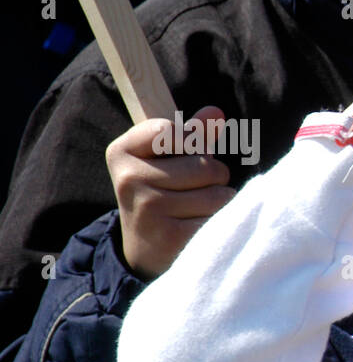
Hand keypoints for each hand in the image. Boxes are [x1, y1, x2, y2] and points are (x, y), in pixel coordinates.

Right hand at [106, 105, 235, 278]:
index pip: (171, 129)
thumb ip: (192, 134)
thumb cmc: (162, 191)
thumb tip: (216, 113)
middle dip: (214, 175)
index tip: (183, 153)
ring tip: (199, 208)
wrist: (145, 248)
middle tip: (197, 188)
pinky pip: (219, 219)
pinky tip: (202, 226)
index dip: (192, 142)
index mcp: (121, 152)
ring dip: (221, 201)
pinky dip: (221, 222)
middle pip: (205, 165)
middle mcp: (129, 180)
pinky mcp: (171, 237)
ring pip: (218, 194)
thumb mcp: (167, 158)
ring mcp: (148, 209)